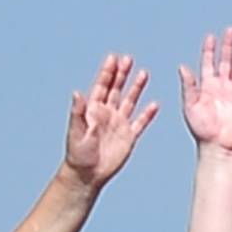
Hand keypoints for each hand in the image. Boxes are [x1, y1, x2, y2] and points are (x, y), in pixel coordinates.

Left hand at [60, 52, 159, 187]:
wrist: (88, 174)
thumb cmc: (78, 154)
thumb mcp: (76, 131)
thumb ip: (78, 112)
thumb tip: (77, 93)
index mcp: (94, 110)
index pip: (102, 86)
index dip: (107, 72)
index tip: (113, 58)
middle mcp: (107, 114)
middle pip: (117, 89)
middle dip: (122, 74)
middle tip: (128, 59)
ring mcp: (119, 124)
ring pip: (130, 101)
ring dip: (136, 88)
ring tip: (144, 73)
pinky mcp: (129, 136)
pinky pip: (141, 122)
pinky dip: (148, 114)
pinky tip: (155, 104)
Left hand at [180, 28, 231, 151]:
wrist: (217, 146)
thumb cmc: (201, 129)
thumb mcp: (190, 106)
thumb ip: (188, 86)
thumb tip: (182, 66)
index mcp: (207, 87)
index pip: (209, 63)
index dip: (209, 50)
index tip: (210, 37)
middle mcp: (222, 87)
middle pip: (226, 61)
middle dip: (227, 46)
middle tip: (230, 31)